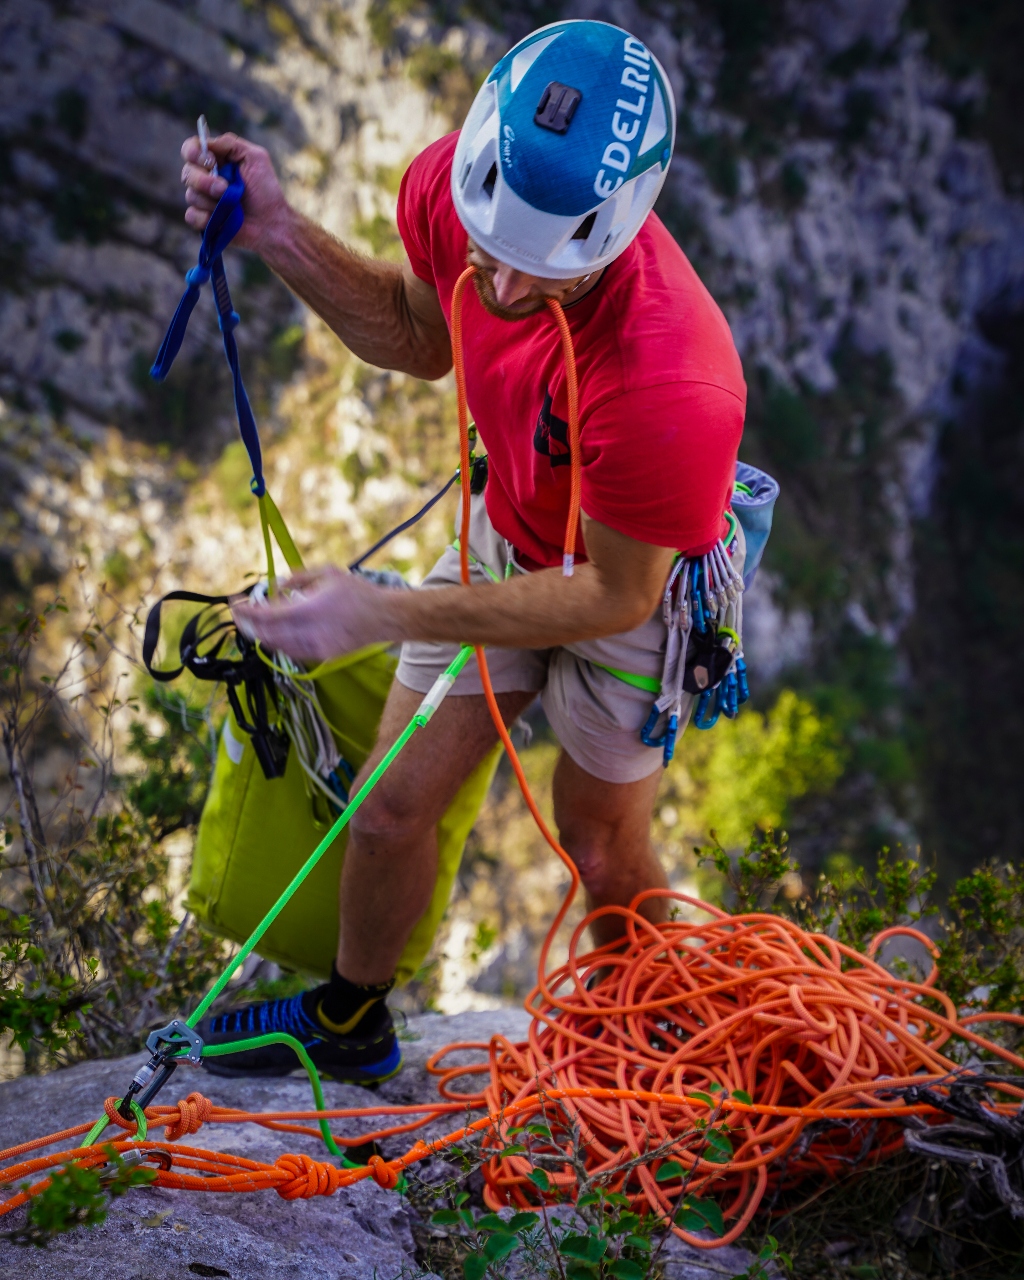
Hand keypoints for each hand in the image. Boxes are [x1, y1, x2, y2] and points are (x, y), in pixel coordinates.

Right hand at [179, 131, 289, 253]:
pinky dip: (203, 217)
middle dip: (204, 181)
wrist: (272, 224)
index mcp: (215, 161)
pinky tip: (219, 220)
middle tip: (224, 188)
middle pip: (187, 172)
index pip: (191, 149)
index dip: (193, 153)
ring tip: (231, 206)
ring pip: (190, 195)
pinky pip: (191, 216)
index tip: (209, 161)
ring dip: (210, 200)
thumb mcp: (255, 157)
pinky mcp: (204, 221)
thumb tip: (206, 143)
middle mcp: (205, 179)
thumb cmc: (266, 191)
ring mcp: (204, 200)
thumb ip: (230, 143)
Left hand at [231, 568, 400, 664]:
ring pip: (276, 647)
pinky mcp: (322, 656)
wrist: (385, 618)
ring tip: (252, 622)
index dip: (246, 611)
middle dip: (246, 624)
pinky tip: (274, 633)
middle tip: (237, 612)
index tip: (235, 603)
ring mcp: (316, 647)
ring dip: (260, 635)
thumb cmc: (359, 592)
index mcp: (309, 610)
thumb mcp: (328, 572)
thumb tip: (276, 585)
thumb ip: (298, 578)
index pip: (267, 615)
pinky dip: (277, 642)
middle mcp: (310, 632)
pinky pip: (291, 652)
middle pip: (266, 635)